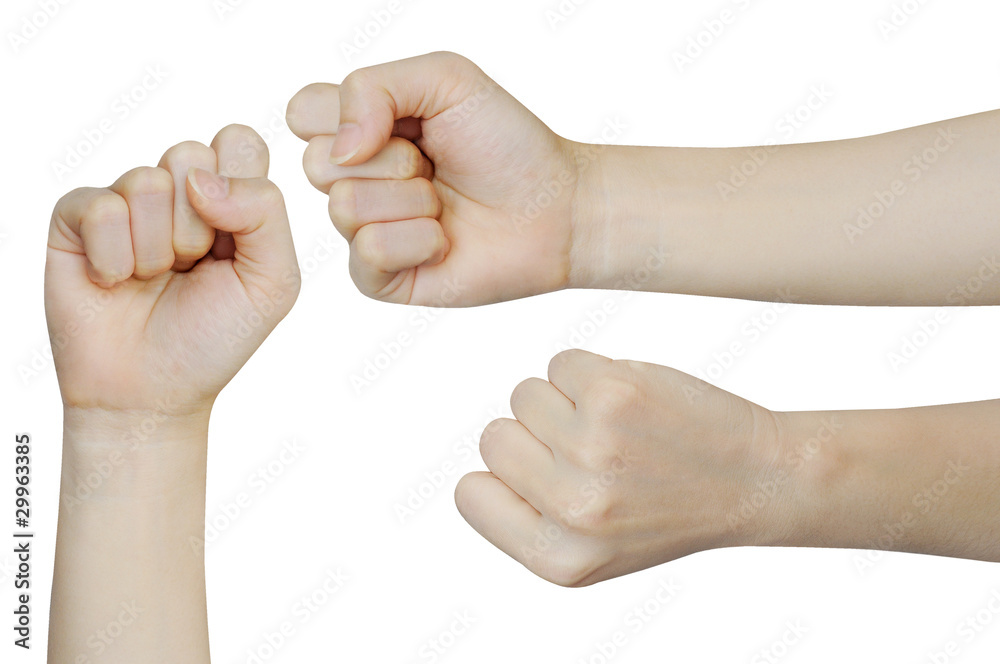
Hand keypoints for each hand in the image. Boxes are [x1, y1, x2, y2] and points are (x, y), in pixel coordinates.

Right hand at [45, 125, 300, 416]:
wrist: (152, 391)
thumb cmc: (216, 336)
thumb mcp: (274, 282)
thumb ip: (266, 214)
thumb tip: (200, 177)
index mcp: (230, 196)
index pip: (239, 141)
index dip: (238, 186)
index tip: (234, 242)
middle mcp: (177, 190)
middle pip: (189, 154)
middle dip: (197, 227)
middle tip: (191, 267)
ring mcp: (125, 200)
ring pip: (145, 182)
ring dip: (157, 250)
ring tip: (155, 279)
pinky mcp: (76, 217)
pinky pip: (100, 209)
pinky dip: (115, 260)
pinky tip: (116, 282)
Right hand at [287, 51, 585, 305]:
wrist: (554, 207)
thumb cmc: (506, 142)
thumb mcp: (445, 80)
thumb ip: (372, 86)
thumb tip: (340, 147)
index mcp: (359, 128)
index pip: (303, 113)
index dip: (348, 114)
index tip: (406, 121)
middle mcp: (355, 179)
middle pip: (318, 164)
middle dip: (391, 158)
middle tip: (434, 165)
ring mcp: (365, 230)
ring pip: (346, 207)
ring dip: (412, 200)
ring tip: (445, 202)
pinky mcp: (382, 278)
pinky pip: (368, 252)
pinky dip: (418, 240)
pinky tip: (445, 240)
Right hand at [455, 350, 799, 586]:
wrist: (755, 479)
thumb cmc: (666, 510)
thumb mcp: (592, 551)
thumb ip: (527, 523)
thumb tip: (479, 471)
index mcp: (558, 558)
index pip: (470, 493)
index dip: (503, 478)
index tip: (548, 478)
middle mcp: (573, 508)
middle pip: (493, 436)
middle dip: (533, 435)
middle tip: (592, 450)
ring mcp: (591, 446)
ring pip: (524, 393)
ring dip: (562, 401)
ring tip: (616, 427)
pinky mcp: (613, 393)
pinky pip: (560, 362)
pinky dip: (589, 372)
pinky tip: (630, 400)